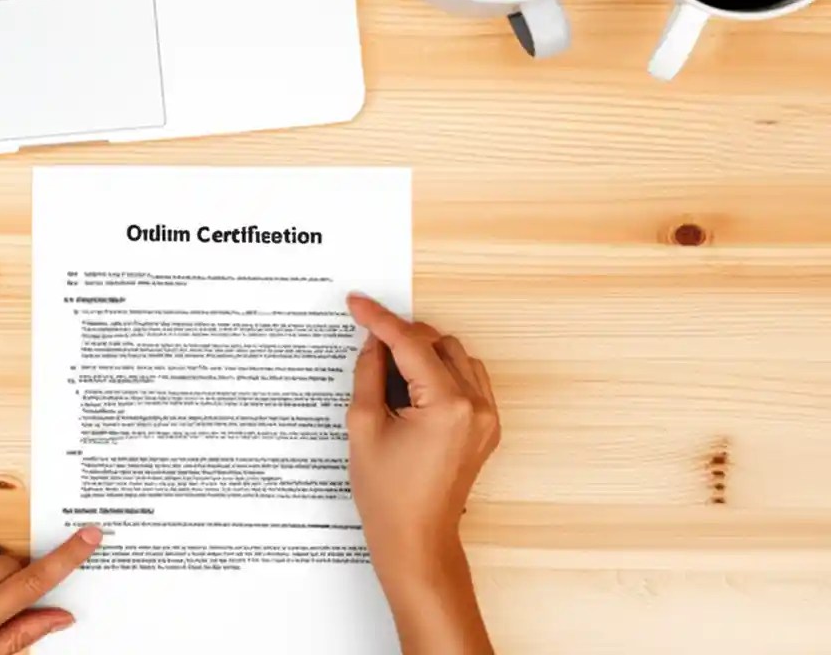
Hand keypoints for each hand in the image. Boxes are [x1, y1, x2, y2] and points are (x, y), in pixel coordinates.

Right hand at [346, 293, 498, 653]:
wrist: (416, 540)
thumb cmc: (387, 495)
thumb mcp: (364, 427)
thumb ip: (369, 374)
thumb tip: (372, 342)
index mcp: (446, 406)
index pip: (410, 344)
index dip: (379, 320)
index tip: (358, 303)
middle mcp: (475, 406)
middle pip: (437, 343)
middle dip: (401, 337)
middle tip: (366, 341)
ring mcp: (486, 417)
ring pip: (456, 357)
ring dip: (423, 353)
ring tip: (388, 369)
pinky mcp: (486, 427)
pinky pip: (468, 380)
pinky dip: (441, 371)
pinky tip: (413, 384)